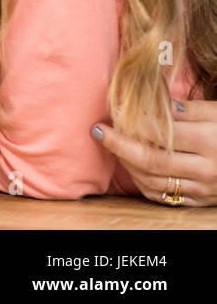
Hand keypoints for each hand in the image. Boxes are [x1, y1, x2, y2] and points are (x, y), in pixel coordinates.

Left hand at [95, 100, 216, 205]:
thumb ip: (188, 109)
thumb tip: (152, 103)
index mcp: (212, 142)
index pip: (162, 134)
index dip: (133, 122)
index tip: (114, 110)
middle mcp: (207, 170)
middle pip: (152, 160)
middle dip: (119, 145)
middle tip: (98, 130)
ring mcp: (204, 189)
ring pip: (153, 180)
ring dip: (126, 162)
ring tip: (111, 144)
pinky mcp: (201, 201)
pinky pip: (163, 195)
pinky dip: (141, 181)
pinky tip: (130, 165)